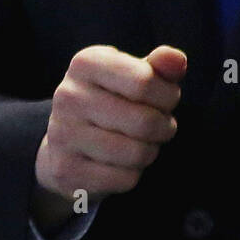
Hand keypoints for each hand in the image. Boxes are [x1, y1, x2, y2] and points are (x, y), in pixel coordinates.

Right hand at [32, 44, 185, 231]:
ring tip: (142, 142)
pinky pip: (124, 179)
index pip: (145, 82)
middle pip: (144, 121)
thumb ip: (161, 64)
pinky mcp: (66, 171)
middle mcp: (68, 95)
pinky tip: (123, 162)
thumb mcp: (135, 73)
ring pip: (137, 153)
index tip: (168, 99)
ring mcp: (62, 135)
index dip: (168, 96)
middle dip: (164, 126)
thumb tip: (176, 60)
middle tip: (160, 125)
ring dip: (151, 151)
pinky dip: (134, 174)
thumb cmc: (114, 98)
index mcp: (87, 63)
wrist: (66, 138)